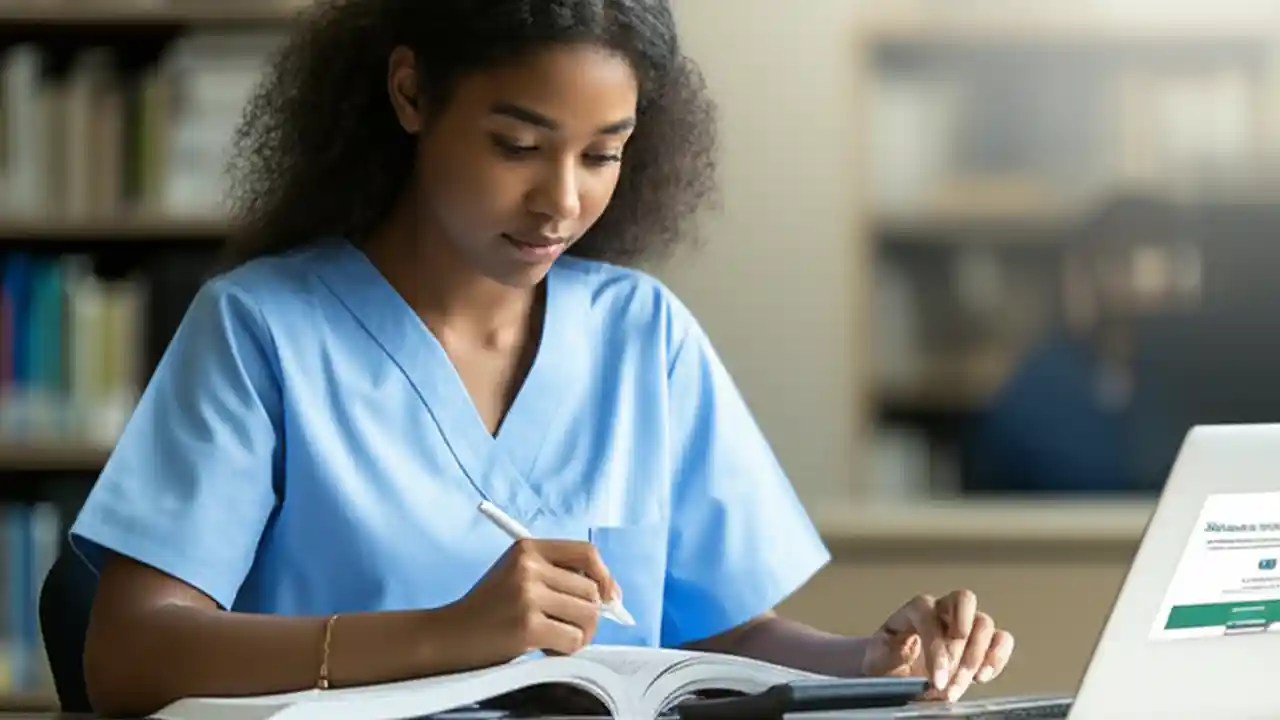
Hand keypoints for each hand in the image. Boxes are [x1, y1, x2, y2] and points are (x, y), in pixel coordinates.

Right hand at [442, 539, 619, 667]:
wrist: (448, 635)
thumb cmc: (488, 609)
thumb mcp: (518, 576)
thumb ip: (557, 576)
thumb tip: (609, 595)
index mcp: (528, 548)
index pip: (586, 552)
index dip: (605, 576)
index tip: (610, 596)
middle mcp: (529, 566)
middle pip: (592, 590)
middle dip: (590, 616)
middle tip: (569, 628)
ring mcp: (527, 595)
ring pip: (588, 616)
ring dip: (579, 635)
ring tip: (555, 639)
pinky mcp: (527, 626)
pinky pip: (573, 640)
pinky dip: (566, 651)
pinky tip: (545, 649)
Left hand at [860, 590, 1013, 701]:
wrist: (897, 674)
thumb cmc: (887, 663)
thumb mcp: (877, 658)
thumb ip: (887, 651)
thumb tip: (910, 646)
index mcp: (914, 609)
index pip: (928, 613)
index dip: (935, 646)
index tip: (937, 678)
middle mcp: (942, 609)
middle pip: (964, 600)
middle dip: (963, 639)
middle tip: (956, 672)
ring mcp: (965, 623)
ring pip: (984, 623)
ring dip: (977, 658)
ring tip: (961, 685)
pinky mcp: (982, 641)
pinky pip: (1002, 639)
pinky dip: (997, 658)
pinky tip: (981, 677)